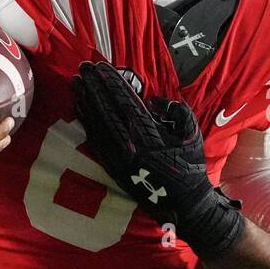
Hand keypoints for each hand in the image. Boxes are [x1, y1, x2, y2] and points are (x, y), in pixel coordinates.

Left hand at [72, 60, 243, 258]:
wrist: (182, 202)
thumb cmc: (189, 165)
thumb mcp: (193, 134)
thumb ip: (178, 112)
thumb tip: (155, 101)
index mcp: (150, 133)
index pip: (125, 101)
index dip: (112, 82)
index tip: (101, 66)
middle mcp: (129, 142)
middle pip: (106, 108)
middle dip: (94, 86)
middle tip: (83, 67)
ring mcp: (117, 155)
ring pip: (96, 122)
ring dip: (85, 100)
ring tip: (76, 81)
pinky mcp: (111, 166)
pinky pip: (94, 138)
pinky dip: (85, 120)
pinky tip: (79, 107)